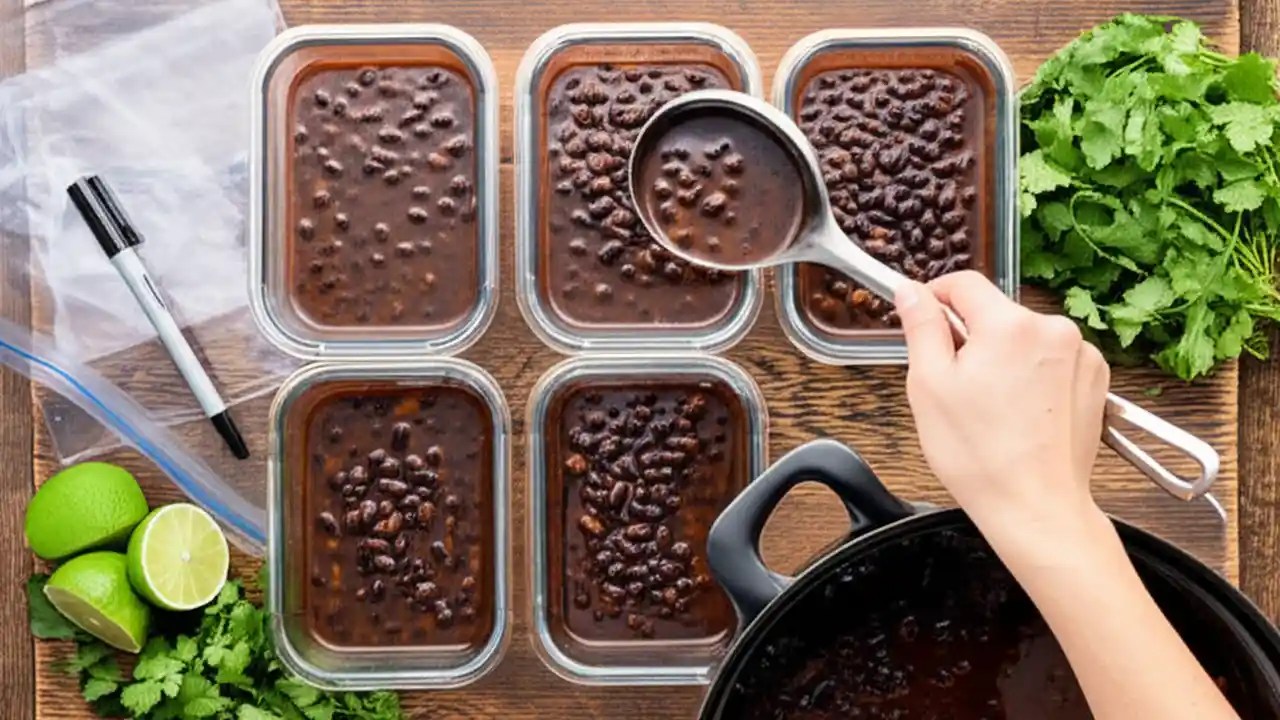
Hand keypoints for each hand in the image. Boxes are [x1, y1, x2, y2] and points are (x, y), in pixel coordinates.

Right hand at [895, 271, 1110, 548]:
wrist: (1037, 507)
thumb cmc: (981, 457)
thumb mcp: (929, 386)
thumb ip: (921, 327)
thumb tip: (911, 292)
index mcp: (1008, 325)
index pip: (964, 283)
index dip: (936, 295)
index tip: (924, 315)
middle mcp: (1052, 330)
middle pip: (995, 312)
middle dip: (971, 338)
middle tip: (955, 383)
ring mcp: (1080, 354)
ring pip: (1023, 336)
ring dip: (1003, 356)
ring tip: (991, 405)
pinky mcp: (1093, 378)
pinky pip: (1050, 358)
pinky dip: (1032, 374)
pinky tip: (1018, 411)